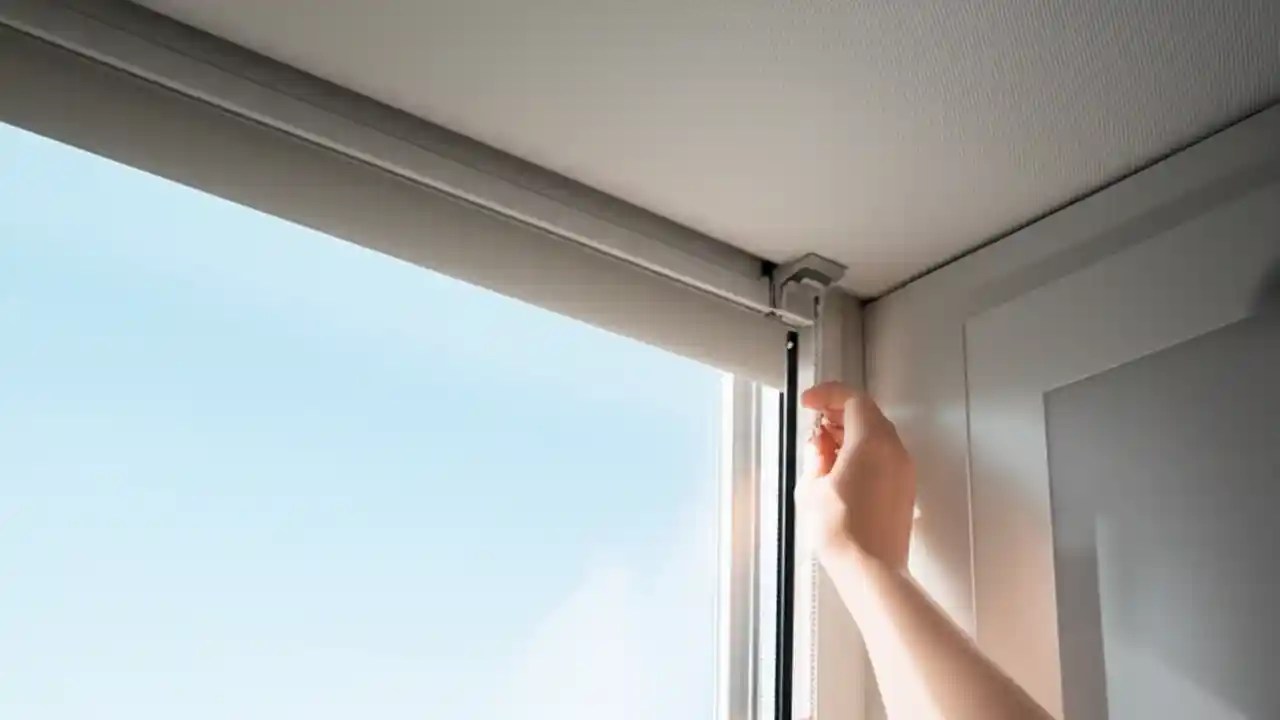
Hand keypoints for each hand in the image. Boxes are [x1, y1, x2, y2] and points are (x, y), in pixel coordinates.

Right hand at [798, 382, 915, 570]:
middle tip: (815, 422)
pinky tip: (841, 468)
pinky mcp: (904, 489)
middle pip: (869, 414)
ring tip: (824, 448)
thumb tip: (820, 443)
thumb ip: (817, 455)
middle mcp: (894, 451)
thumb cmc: (841, 531)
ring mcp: (903, 470)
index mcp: (872, 442)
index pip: (854, 399)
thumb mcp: (813, 487)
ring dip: (851, 432)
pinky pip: (884, 456)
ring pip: (878, 435)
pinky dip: (863, 451)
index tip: (809, 402)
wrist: (871, 570)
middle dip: (840, 413)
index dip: (829, 395)